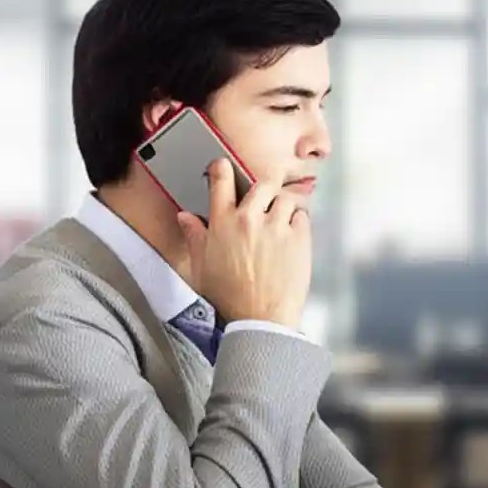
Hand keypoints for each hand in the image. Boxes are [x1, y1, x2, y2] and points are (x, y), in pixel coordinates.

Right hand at [175, 158, 311, 329]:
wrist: (260, 320)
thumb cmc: (230, 297)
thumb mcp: (201, 267)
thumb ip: (194, 238)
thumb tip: (185, 217)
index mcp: (222, 224)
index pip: (220, 181)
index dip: (223, 169)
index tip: (226, 167)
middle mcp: (248, 220)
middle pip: (262, 184)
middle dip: (265, 191)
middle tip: (266, 204)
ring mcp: (276, 228)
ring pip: (286, 198)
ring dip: (285, 207)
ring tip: (282, 224)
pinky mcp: (299, 238)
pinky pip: (303, 217)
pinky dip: (300, 223)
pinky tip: (293, 238)